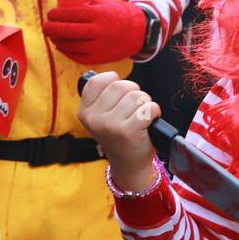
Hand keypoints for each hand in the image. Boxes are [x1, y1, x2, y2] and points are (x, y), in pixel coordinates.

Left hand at [43, 0, 145, 62]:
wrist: (137, 33)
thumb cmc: (115, 14)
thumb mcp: (101, 3)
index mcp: (100, 14)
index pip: (73, 14)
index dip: (58, 15)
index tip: (50, 14)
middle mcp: (99, 31)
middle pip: (70, 31)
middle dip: (53, 29)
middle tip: (46, 26)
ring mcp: (99, 46)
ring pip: (72, 46)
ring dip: (58, 41)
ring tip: (52, 35)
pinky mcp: (99, 58)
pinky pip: (78, 57)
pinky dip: (67, 52)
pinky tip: (61, 46)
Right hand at [77, 70, 160, 188]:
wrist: (128, 165)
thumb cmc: (119, 135)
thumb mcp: (101, 117)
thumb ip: (103, 96)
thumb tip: (112, 75)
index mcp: (85, 112)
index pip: (97, 80)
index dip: (114, 82)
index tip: (119, 96)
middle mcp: (94, 118)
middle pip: (121, 85)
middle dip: (134, 93)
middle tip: (134, 109)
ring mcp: (110, 125)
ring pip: (136, 96)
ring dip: (144, 104)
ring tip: (141, 117)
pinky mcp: (128, 131)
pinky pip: (148, 108)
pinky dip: (154, 112)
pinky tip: (148, 122)